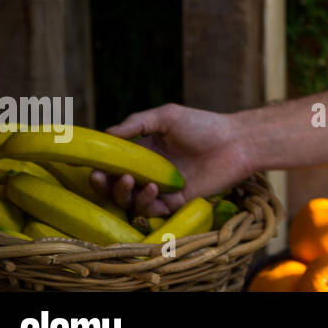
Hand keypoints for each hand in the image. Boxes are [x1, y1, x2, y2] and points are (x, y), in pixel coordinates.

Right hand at [89, 104, 250, 217]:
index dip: (99, 166)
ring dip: (123, 192)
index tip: (90, 165)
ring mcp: (161, 188)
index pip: (113, 163)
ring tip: (131, 179)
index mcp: (144, 151)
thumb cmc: (204, 125)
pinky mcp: (175, 202)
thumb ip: (136, 124)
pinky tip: (150, 188)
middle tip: (100, 178)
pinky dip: (145, 202)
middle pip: (115, 186)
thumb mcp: (167, 116)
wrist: (237, 143)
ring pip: (129, 201)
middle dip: (103, 184)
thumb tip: (105, 134)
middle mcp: (150, 171)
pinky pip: (150, 210)